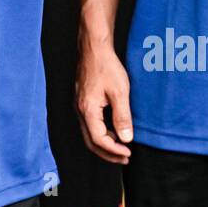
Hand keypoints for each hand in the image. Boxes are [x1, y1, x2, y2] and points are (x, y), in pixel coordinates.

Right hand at [75, 42, 133, 163]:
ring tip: (122, 147)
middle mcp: (79, 110)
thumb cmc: (106, 66)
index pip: (99, 139)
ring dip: (105, 144)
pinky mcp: (82, 101)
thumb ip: (123, 117)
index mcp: (87, 110)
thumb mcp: (120, 92)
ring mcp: (79, 106)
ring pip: (89, 134)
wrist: (94, 48)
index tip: (128, 153)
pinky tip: (113, 130)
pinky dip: (101, 132)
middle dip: (108, 153)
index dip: (114, 150)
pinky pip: (89, 124)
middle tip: (125, 158)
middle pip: (90, 141)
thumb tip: (126, 138)